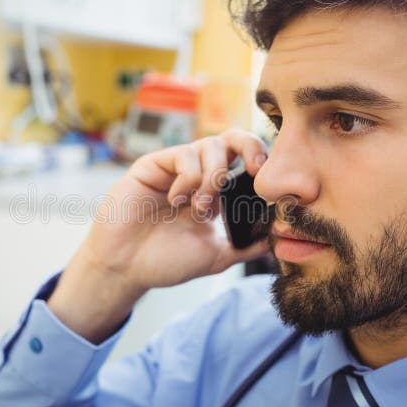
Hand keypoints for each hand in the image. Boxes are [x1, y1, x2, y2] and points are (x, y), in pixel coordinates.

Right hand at [48, 129, 270, 342]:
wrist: (126, 267)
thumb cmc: (165, 261)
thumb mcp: (217, 256)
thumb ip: (247, 247)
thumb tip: (280, 240)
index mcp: (217, 192)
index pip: (245, 161)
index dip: (261, 161)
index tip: (269, 182)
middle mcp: (199, 174)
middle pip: (233, 139)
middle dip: (250, 147)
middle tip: (255, 170)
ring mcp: (176, 168)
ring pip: (211, 146)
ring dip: (214, 177)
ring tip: (200, 208)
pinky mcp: (154, 164)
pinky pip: (183, 155)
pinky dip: (189, 179)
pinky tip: (177, 201)